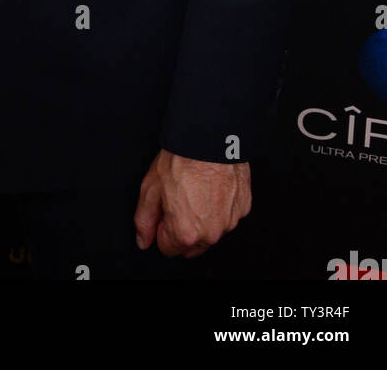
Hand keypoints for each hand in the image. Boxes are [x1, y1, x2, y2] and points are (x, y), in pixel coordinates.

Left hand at [133, 149, 251, 257]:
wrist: (209, 138)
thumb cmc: (181, 159)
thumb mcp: (150, 188)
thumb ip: (144, 220)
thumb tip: (143, 240)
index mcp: (185, 233)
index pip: (168, 249)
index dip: (162, 227)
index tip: (164, 210)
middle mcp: (211, 233)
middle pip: (191, 245)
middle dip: (182, 228)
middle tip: (178, 199)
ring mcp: (230, 221)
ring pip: (211, 230)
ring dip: (202, 218)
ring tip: (195, 189)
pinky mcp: (243, 208)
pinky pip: (227, 215)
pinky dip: (219, 206)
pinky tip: (211, 187)